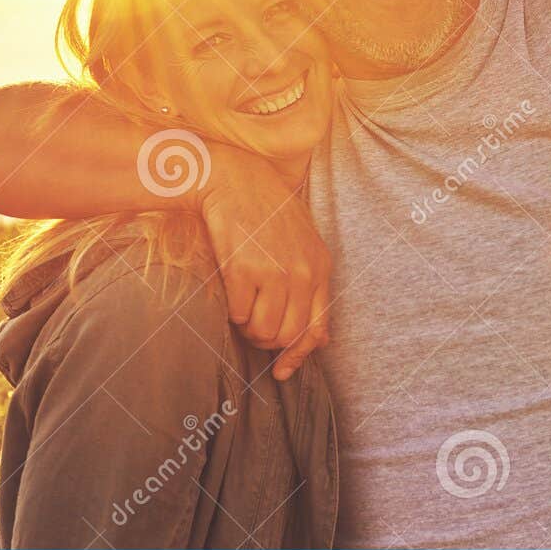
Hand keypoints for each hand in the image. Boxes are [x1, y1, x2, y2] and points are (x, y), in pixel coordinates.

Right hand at [198, 148, 331, 379]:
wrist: (234, 178)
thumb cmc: (266, 212)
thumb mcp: (303, 244)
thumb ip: (313, 287)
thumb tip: (320, 341)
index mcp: (320, 267)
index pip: (316, 329)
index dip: (298, 356)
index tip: (281, 371)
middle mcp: (302, 273)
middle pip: (287, 337)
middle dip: (266, 341)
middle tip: (252, 324)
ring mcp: (274, 272)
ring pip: (262, 332)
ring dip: (247, 329)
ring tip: (241, 308)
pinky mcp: (244, 269)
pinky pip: (237, 315)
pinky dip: (230, 312)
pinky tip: (230, 292)